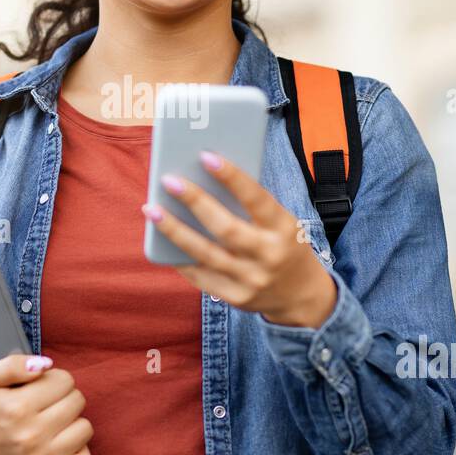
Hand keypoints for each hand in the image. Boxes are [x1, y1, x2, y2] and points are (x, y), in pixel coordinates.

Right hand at [0, 352, 93, 454]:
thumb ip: (14, 364)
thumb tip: (45, 364)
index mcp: (16, 407)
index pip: (65, 380)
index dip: (53, 380)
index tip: (40, 389)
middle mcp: (31, 435)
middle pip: (77, 401)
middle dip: (63, 398)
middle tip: (45, 406)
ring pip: (85, 427)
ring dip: (71, 423)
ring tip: (51, 424)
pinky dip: (77, 450)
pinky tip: (58, 444)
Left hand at [141, 150, 337, 328]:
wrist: (303, 296)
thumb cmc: (284, 245)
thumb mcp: (281, 222)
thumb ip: (250, 206)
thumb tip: (204, 179)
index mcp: (284, 228)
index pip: (256, 198)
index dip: (231, 176)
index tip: (205, 156)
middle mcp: (269, 255)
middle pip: (225, 227)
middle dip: (194, 201)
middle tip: (168, 180)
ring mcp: (252, 280)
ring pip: (205, 253)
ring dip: (174, 230)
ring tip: (152, 208)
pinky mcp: (236, 298)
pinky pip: (200, 276)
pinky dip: (179, 257)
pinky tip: (161, 239)